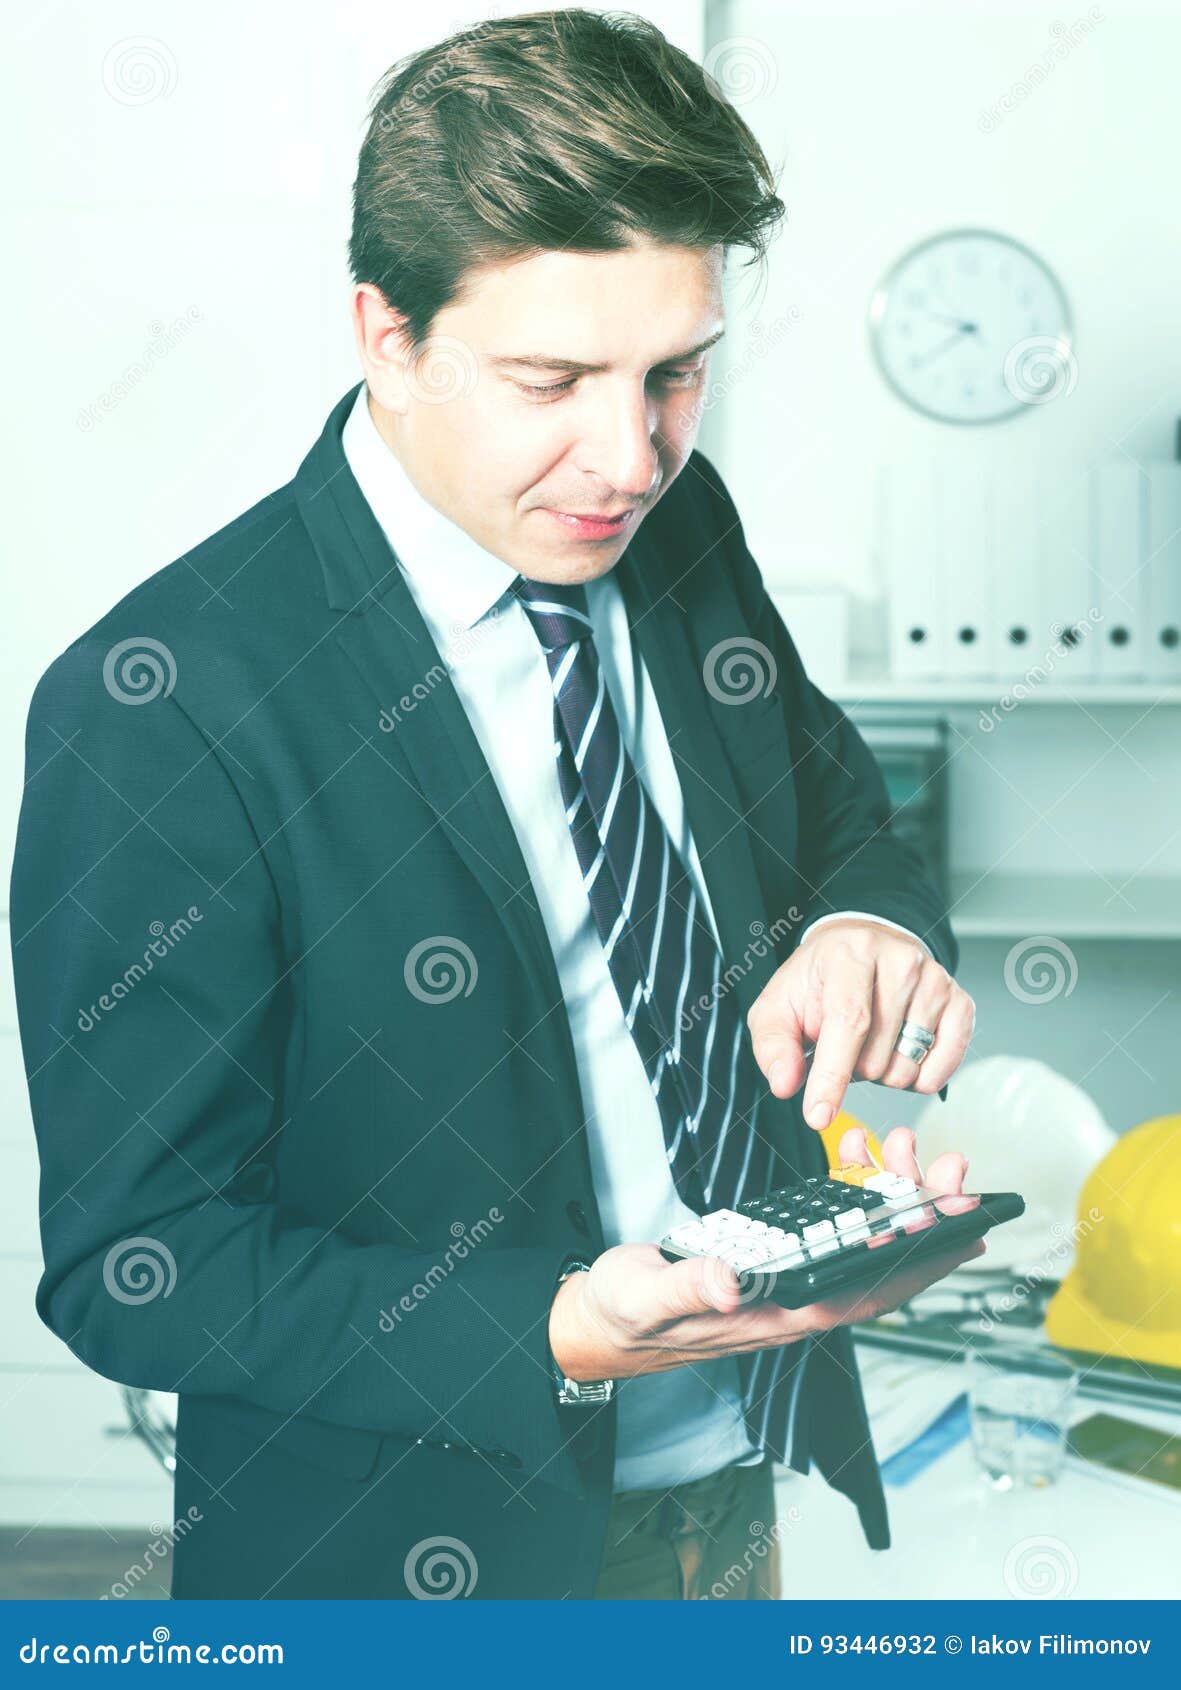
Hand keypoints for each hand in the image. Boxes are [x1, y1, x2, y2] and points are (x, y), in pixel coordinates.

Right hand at [549, 1125, 983, 1381]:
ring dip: (892, 1197)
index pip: (865, 1292)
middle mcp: (792, 1299)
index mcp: (778, 1317)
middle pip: (876, 1260)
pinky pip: (823, 1223)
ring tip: (912, 1152)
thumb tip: (734, 1283)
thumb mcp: (650, 1300)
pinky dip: (848, 1190)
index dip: (919, 1264)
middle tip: (953, 1171)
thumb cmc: (627, 1316)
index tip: (963, 1232)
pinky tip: (858, 1157)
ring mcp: (784, 1276)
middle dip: (923, 1218)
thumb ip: (692, 1290)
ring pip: (856, 1238)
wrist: (601, 1317)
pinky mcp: (768, 1254)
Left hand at [746, 917, 975, 1130]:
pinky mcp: (960, 1003)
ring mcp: (936, 981)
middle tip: (844, 1044)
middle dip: (852, 1070)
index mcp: (851, 953)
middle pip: (876, 1056)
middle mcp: (901, 961)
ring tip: (872, 1042)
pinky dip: (917, 1077)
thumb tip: (785, 1084)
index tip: (818, 1115)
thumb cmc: (819, 983)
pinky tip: (900, 1053)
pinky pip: (942, 1069)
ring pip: (907, 1068)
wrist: (861, 950)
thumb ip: (773, 1047)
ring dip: (882, 1073)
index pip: (848, 1022)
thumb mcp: (778, 1007)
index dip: (832, 1075)